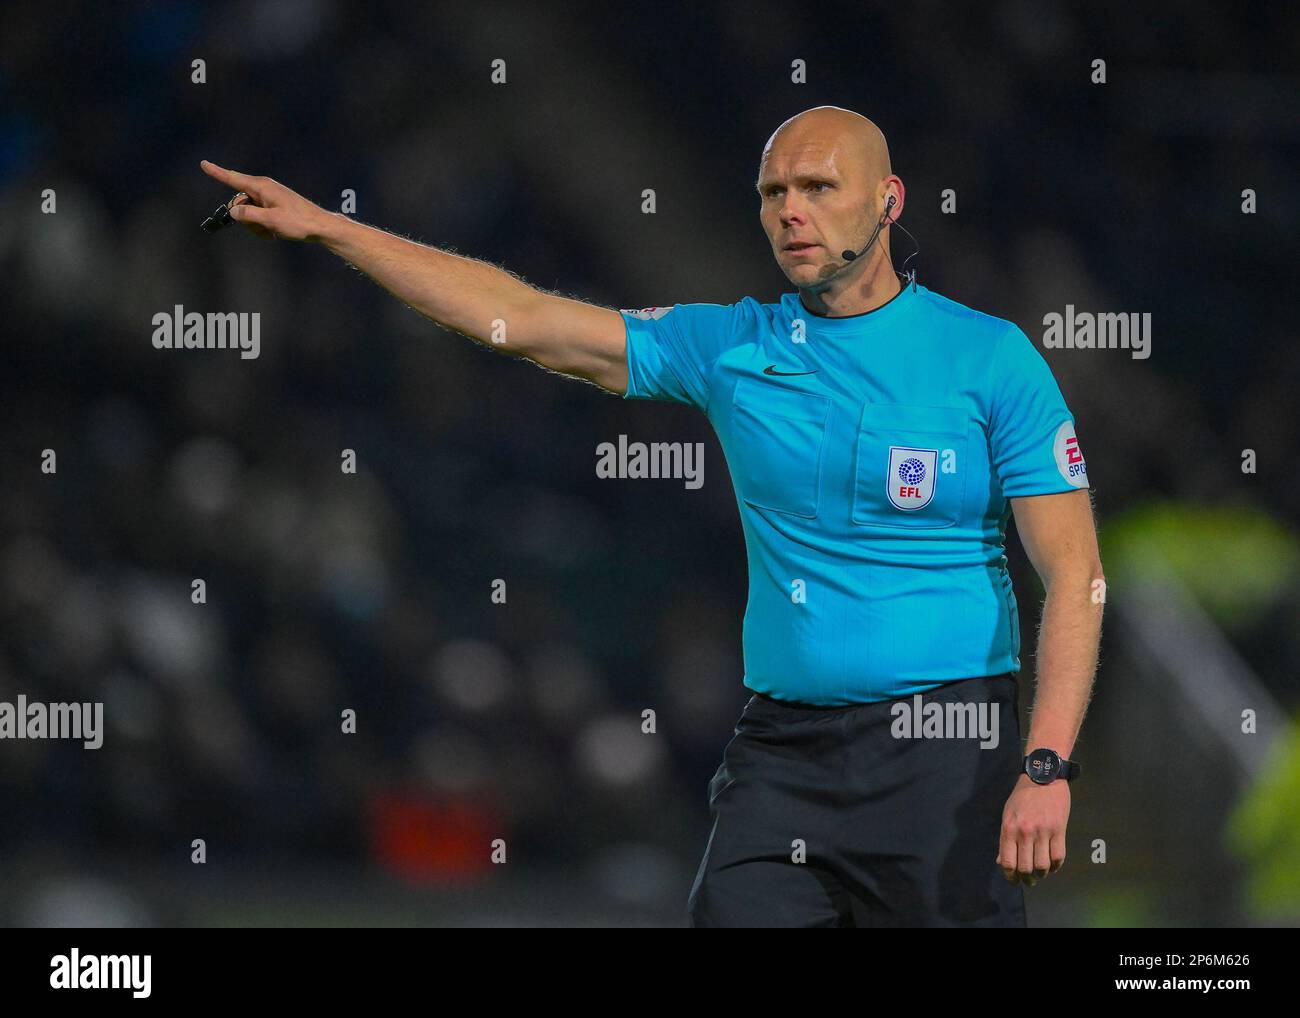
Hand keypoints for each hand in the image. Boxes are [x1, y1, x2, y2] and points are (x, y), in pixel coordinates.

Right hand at [199, 160, 332, 241]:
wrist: (320, 227)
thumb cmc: (299, 222)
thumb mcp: (271, 221)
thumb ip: (249, 215)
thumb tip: (233, 211)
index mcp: (262, 187)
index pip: (234, 178)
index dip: (217, 172)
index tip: (203, 163)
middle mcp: (263, 188)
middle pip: (239, 203)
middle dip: (245, 219)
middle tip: (263, 228)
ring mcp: (268, 197)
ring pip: (248, 213)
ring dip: (255, 226)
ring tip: (272, 232)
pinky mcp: (272, 206)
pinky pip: (258, 216)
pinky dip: (262, 226)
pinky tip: (274, 233)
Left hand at [997, 773, 1069, 885]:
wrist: (1043, 777)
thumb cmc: (1022, 796)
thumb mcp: (1007, 814)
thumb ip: (1005, 839)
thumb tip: (1002, 862)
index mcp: (1009, 828)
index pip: (1008, 861)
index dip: (1010, 876)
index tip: (1014, 880)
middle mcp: (1024, 832)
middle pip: (1025, 867)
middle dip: (1027, 879)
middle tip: (1029, 880)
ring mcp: (1043, 831)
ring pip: (1043, 865)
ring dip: (1042, 874)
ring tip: (1041, 873)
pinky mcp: (1059, 829)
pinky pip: (1059, 856)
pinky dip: (1056, 866)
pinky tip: (1053, 865)